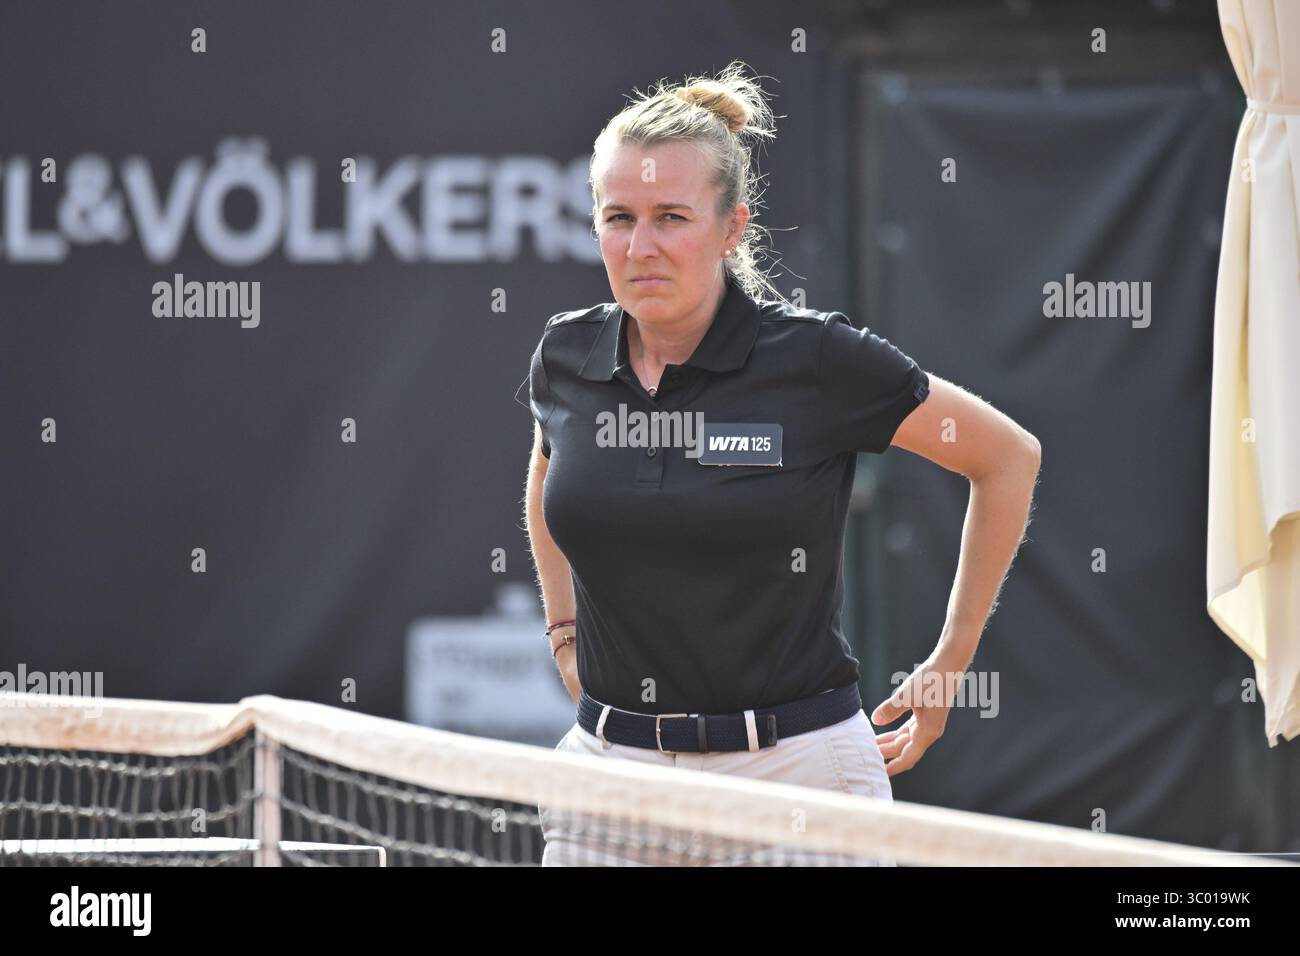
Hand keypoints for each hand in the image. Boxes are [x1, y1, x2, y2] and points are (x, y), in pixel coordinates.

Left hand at [869, 655, 962, 776]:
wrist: (947, 665)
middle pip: (905, 749)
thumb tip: (875, 720)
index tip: (880, 774)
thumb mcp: (906, 695)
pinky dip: (895, 732)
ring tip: (870, 745)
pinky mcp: (925, 715)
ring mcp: (928, 724)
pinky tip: (882, 732)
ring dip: (889, 743)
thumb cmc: (930, 680)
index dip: (894, 766)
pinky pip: (908, 730)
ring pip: (905, 739)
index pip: (908, 757)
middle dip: (886, 753)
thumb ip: (890, 709)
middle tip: (866, 756)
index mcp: (928, 732)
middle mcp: (929, 731)